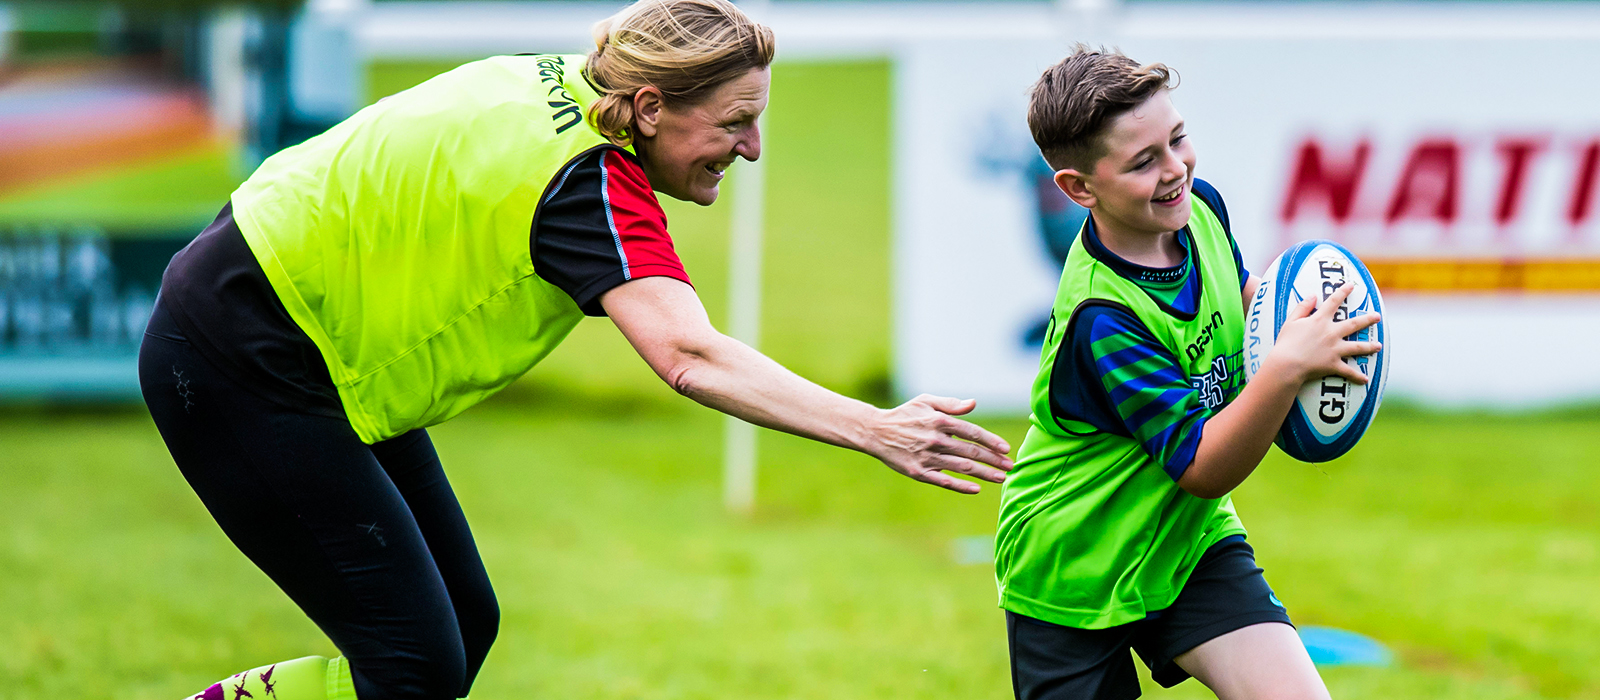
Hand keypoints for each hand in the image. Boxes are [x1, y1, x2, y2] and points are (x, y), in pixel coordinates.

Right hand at [862, 394, 1013, 493]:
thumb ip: (951, 404)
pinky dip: (961, 486)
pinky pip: (944, 481)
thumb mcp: (926, 401)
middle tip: (1010, 466)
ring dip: (984, 474)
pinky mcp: (918, 472)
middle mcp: (935, 440)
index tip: (1006, 449)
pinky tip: (976, 488)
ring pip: (962, 468)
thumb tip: (974, 404)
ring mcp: (927, 458)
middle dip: (994, 460)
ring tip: (1001, 478)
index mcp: (939, 421)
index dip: (991, 441)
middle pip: (971, 452)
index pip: (973, 433)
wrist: (876, 431)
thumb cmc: (904, 414)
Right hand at [1265, 282, 1382, 385]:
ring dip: (1369, 346)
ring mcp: (1335, 349)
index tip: (1351, 285)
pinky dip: (1357, 377)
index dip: (1343, 292)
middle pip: (1354, 324)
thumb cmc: (1286, 343)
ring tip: (1378, 346)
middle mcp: (1331, 333)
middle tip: (1377, 316)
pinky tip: (1365, 380)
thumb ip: (1302, 307)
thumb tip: (1312, 295)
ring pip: (1357, 347)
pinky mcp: (1333, 364)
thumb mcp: (1291, 321)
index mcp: (1320, 320)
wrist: (1287, 364)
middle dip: (1367, 319)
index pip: (1334, 302)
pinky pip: (1348, 371)